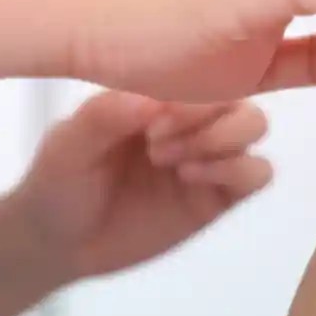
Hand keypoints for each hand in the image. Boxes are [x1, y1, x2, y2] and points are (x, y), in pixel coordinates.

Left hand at [14, 91, 270, 279]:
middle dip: (208, 121)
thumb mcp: (69, 143)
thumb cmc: (59, 181)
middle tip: (158, 149)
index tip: (151, 127)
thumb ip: (106, 116)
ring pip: (255, 128)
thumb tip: (154, 100)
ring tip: (176, 166)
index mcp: (157, 94)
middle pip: (237, 92)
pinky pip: (258, 173)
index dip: (188, 97)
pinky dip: (239, 171)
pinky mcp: (217, 196)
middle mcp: (188, 120)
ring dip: (224, 143)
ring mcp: (206, 157)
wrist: (57, 242)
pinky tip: (191, 181)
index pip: (201, 73)